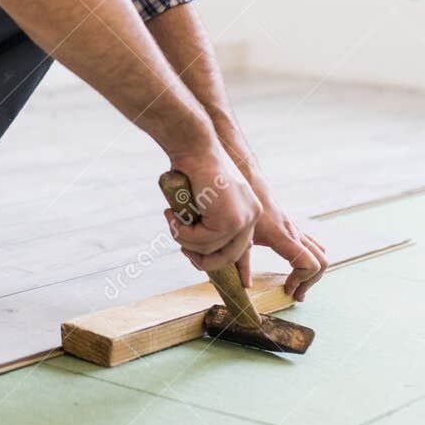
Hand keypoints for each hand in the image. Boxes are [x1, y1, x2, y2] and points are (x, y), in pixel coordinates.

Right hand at [162, 147, 261, 273]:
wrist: (193, 145)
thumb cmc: (192, 169)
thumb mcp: (203, 201)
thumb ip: (206, 223)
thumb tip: (199, 252)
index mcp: (249, 212)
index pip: (239, 248)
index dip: (225, 264)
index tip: (227, 279)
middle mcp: (252, 216)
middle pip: (228, 257)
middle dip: (199, 258)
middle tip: (180, 245)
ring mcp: (244, 219)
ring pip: (211, 251)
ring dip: (185, 240)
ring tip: (172, 220)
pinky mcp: (231, 220)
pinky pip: (203, 242)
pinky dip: (183, 233)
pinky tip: (174, 216)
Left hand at [240, 203, 327, 299]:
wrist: (249, 183)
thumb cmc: (243, 209)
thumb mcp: (239, 237)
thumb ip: (241, 262)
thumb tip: (247, 286)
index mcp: (283, 237)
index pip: (309, 264)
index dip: (301, 281)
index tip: (286, 289)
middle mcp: (295, 233)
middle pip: (322, 262)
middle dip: (311, 282)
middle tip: (295, 294)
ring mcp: (297, 230)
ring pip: (321, 254)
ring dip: (313, 273)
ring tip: (296, 286)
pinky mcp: (294, 229)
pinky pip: (314, 247)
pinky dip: (311, 261)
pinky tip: (295, 270)